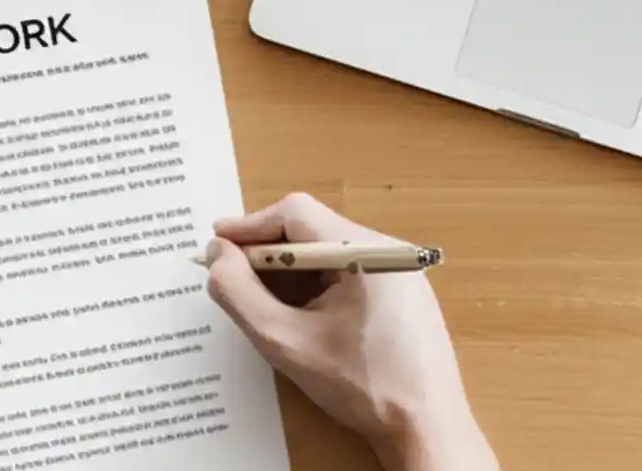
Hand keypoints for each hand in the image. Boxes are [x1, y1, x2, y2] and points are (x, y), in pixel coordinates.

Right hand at [206, 194, 499, 470]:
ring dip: (291, 272)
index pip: (296, 214)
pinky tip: (301, 317)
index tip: (216, 247)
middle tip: (232, 280)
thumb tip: (216, 254)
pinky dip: (317, 284)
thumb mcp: (287, 342)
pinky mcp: (403, 291)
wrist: (425, 428)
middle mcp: (388, 249)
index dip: (250, 226)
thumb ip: (240, 294)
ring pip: (329, 252)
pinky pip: (350, 270)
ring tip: (264, 305)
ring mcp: (400, 270)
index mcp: (367, 251)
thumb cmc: (361, 387)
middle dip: (268, 253)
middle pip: (312, 229)